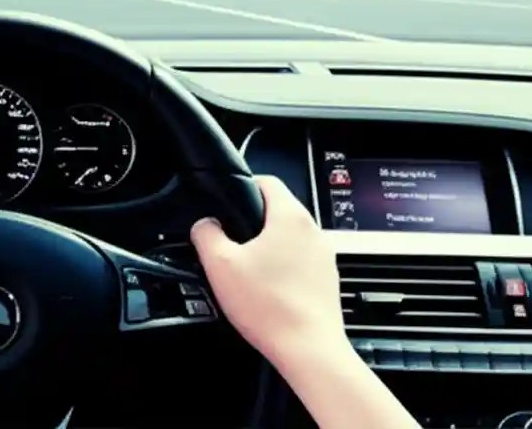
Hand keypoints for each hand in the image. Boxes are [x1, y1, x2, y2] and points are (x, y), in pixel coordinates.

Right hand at [189, 175, 345, 364]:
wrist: (308, 349)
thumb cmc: (270, 307)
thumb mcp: (220, 264)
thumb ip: (206, 234)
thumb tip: (205, 225)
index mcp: (290, 217)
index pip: (267, 181)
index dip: (243, 187)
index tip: (229, 204)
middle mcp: (313, 231)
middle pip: (278, 211)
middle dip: (252, 224)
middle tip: (230, 246)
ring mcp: (324, 257)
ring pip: (288, 239)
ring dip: (268, 249)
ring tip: (247, 274)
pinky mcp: (326, 280)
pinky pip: (299, 263)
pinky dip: (282, 270)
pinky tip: (266, 292)